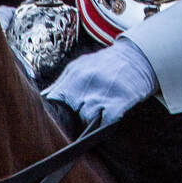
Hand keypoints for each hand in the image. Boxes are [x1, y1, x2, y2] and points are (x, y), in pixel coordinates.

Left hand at [43, 38, 158, 125]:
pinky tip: (106, 122)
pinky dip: (104, 126)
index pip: (53, 100)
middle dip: (71, 119)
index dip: (53, 112)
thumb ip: (62, 82)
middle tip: (77, 120)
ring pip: (86, 120)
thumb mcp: (79, 66)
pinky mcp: (120, 102)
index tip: (55, 119)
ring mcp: (103, 93)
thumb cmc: (105, 63)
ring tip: (94, 118)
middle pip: (69, 113)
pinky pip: (105, 123)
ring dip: (89, 123)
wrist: (137, 56)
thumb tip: (44, 98)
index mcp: (74, 75)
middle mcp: (86, 83)